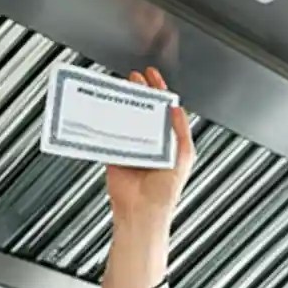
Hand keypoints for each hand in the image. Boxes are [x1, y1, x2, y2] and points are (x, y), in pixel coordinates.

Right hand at [105, 67, 196, 224]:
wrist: (143, 212)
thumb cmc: (165, 192)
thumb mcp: (183, 156)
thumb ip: (180, 131)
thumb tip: (177, 107)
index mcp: (167, 142)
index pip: (164, 110)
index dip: (160, 91)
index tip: (153, 75)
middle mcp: (149, 143)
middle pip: (143, 110)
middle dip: (139, 92)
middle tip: (133, 77)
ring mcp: (131, 148)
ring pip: (125, 119)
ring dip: (122, 103)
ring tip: (120, 88)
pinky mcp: (114, 155)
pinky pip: (108, 136)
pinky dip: (105, 124)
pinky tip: (104, 109)